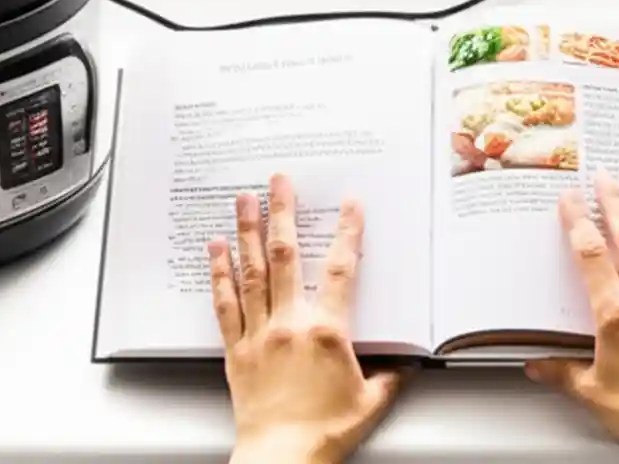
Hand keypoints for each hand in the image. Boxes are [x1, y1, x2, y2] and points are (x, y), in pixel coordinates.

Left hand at [209, 173, 408, 463]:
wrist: (281, 457)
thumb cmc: (324, 433)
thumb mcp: (369, 401)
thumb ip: (388, 376)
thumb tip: (403, 364)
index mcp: (326, 331)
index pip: (341, 269)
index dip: (348, 232)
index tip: (350, 204)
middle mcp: (289, 323)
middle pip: (285, 256)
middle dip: (282, 213)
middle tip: (279, 182)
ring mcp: (259, 334)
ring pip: (251, 272)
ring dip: (247, 231)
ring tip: (243, 200)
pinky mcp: (236, 350)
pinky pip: (226, 304)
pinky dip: (219, 274)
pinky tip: (215, 249)